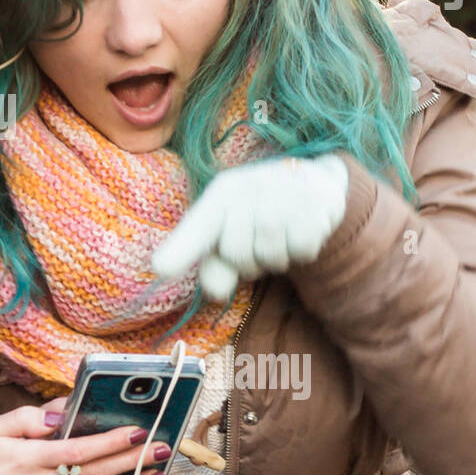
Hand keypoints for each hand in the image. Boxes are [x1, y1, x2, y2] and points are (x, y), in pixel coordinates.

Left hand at [151, 153, 348, 300]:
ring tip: (282, 235)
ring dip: (277, 258)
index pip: (199, 225)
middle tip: (260, 241)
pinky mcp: (314, 205)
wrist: (315, 183)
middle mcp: (249, 187)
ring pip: (270, 256)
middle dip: (249, 261)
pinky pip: (301, 252)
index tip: (160, 268)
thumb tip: (215, 291)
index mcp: (222, 193)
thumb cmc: (261, 214)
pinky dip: (302, 252)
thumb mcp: (232, 233)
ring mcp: (283, 194)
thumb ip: (215, 264)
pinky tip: (303, 230)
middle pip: (236, 254)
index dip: (180, 249)